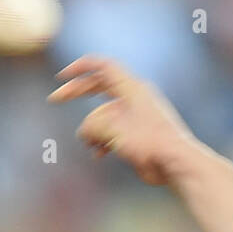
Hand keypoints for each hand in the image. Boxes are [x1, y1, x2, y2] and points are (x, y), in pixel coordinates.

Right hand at [49, 56, 198, 185]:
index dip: (80, 67)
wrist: (178, 165)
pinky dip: (104, 140)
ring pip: (105, 115)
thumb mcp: (111, 129)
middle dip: (76, 93)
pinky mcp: (142, 136)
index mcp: (132, 88)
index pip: (102, 66)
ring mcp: (139, 117)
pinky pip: (116, 132)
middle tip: (54, 99)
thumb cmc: (149, 143)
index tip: (62, 76)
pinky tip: (98, 153)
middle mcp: (136, 99)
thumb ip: (91, 125)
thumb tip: (85, 133)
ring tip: (91, 143)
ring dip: (92, 128)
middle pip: (99, 87)